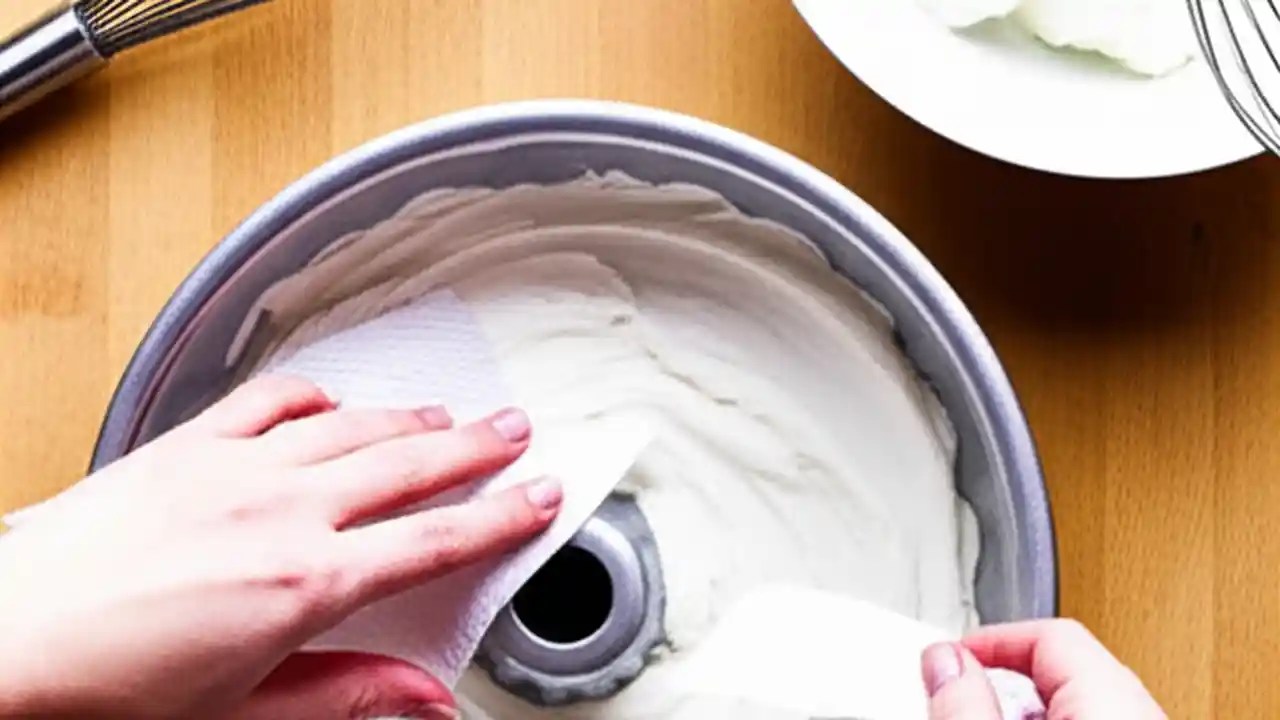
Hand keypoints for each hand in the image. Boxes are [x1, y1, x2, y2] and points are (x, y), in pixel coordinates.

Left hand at [0, 375, 561, 719]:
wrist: (2, 640)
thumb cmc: (109, 691)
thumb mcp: (247, 715)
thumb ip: (350, 696)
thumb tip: (427, 700)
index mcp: (308, 583)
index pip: (434, 541)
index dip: (501, 517)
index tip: (540, 497)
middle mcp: (282, 511)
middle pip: (408, 465)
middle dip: (474, 448)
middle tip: (516, 430)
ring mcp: (235, 468)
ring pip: (351, 425)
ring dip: (408, 418)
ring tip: (448, 414)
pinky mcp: (186, 445)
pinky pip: (269, 401)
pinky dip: (314, 395)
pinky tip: (333, 399)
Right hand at [920, 619, 1167, 718]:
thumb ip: (966, 702)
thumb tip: (943, 661)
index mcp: (1116, 703)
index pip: (1053, 634)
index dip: (991, 639)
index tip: (949, 659)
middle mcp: (1143, 715)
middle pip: (1070, 666)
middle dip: (1007, 677)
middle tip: (960, 694)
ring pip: (1085, 701)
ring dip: (1030, 707)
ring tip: (984, 717)